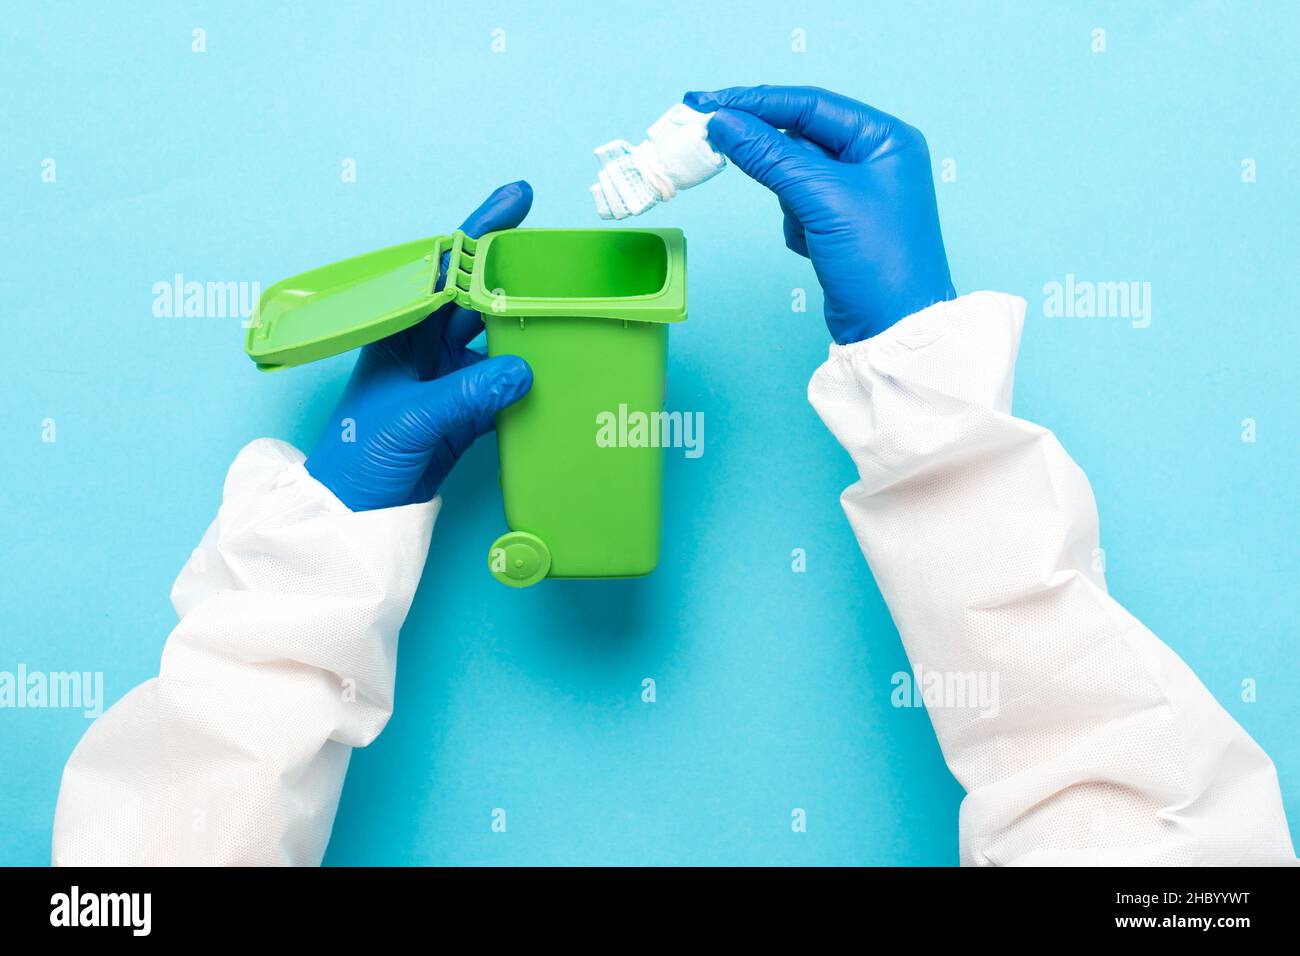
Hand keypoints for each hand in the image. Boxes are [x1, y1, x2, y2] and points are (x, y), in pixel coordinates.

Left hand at [305, 182, 534, 510]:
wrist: (353, 512)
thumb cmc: (359, 455)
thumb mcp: (411, 418)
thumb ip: (466, 395)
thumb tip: (521, 371)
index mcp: (400, 330)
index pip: (444, 268)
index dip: (481, 230)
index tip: (517, 199)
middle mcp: (425, 346)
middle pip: (477, 295)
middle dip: (515, 271)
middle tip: (560, 255)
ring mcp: (448, 378)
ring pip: (497, 337)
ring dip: (528, 324)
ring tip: (567, 306)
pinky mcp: (466, 412)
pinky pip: (506, 383)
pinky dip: (531, 376)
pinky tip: (558, 364)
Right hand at [683, 86, 954, 343]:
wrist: (893, 331)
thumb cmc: (879, 263)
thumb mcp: (822, 199)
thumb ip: (771, 156)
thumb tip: (725, 124)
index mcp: (885, 138)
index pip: (809, 104)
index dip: (755, 102)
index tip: (708, 103)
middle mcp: (875, 158)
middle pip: (800, 135)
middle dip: (766, 151)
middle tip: (711, 137)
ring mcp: (858, 192)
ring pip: (794, 172)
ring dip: (788, 198)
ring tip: (808, 228)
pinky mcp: (840, 224)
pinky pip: (798, 205)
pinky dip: (795, 224)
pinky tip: (814, 247)